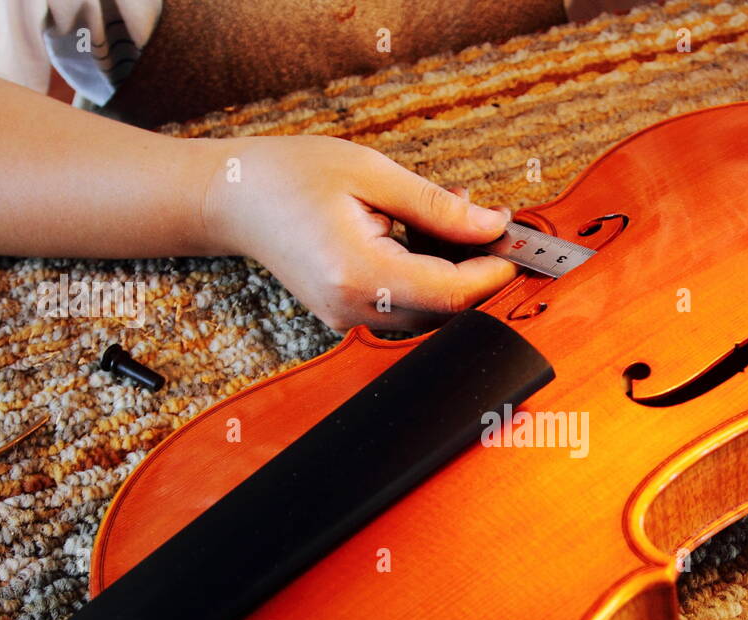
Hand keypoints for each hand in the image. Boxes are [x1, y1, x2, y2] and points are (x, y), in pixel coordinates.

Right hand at [204, 135, 516, 331]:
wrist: (229, 198)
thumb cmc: (288, 176)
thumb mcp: (370, 173)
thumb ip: (437, 205)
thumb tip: (491, 225)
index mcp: (359, 274)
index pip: (451, 293)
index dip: (493, 272)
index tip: (518, 244)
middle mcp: (355, 308)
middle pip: (446, 307)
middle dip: (478, 266)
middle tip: (489, 217)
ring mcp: (349, 318)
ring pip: (430, 308)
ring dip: (454, 266)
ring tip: (449, 210)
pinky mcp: (349, 313)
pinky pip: (406, 303)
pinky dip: (427, 270)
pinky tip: (421, 229)